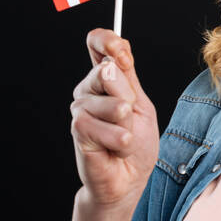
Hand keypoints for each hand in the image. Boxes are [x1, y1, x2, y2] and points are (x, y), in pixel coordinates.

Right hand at [69, 28, 160, 208]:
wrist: (128, 179)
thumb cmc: (137, 144)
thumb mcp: (142, 107)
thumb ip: (127, 82)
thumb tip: (109, 63)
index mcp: (108, 78)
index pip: (98, 43)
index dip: (107, 41)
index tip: (122, 54)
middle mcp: (90, 88)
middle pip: (106, 72)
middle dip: (129, 99)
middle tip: (130, 119)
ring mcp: (81, 107)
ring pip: (109, 102)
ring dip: (125, 124)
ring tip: (125, 139)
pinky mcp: (77, 128)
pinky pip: (100, 125)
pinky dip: (117, 139)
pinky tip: (117, 149)